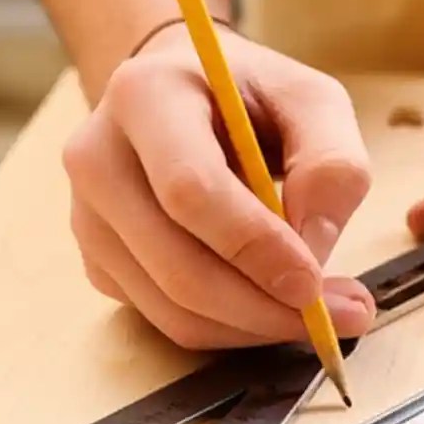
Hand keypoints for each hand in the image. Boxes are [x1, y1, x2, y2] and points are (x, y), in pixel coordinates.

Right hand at [64, 24, 376, 348]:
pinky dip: (228, 327)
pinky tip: (266, 300)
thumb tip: (313, 247)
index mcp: (145, 96)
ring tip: (315, 312)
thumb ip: (331, 162)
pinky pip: (165, 320)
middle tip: (335, 317)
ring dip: (253, 326)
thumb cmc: (248, 97)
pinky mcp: (96, 262)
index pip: (190, 190)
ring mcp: (88, 218)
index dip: (254, 246)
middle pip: (178, 266)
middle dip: (263, 307)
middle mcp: (98, 159)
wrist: (180, 96)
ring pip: (172, 309)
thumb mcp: (310, 101)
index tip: (314, 283)